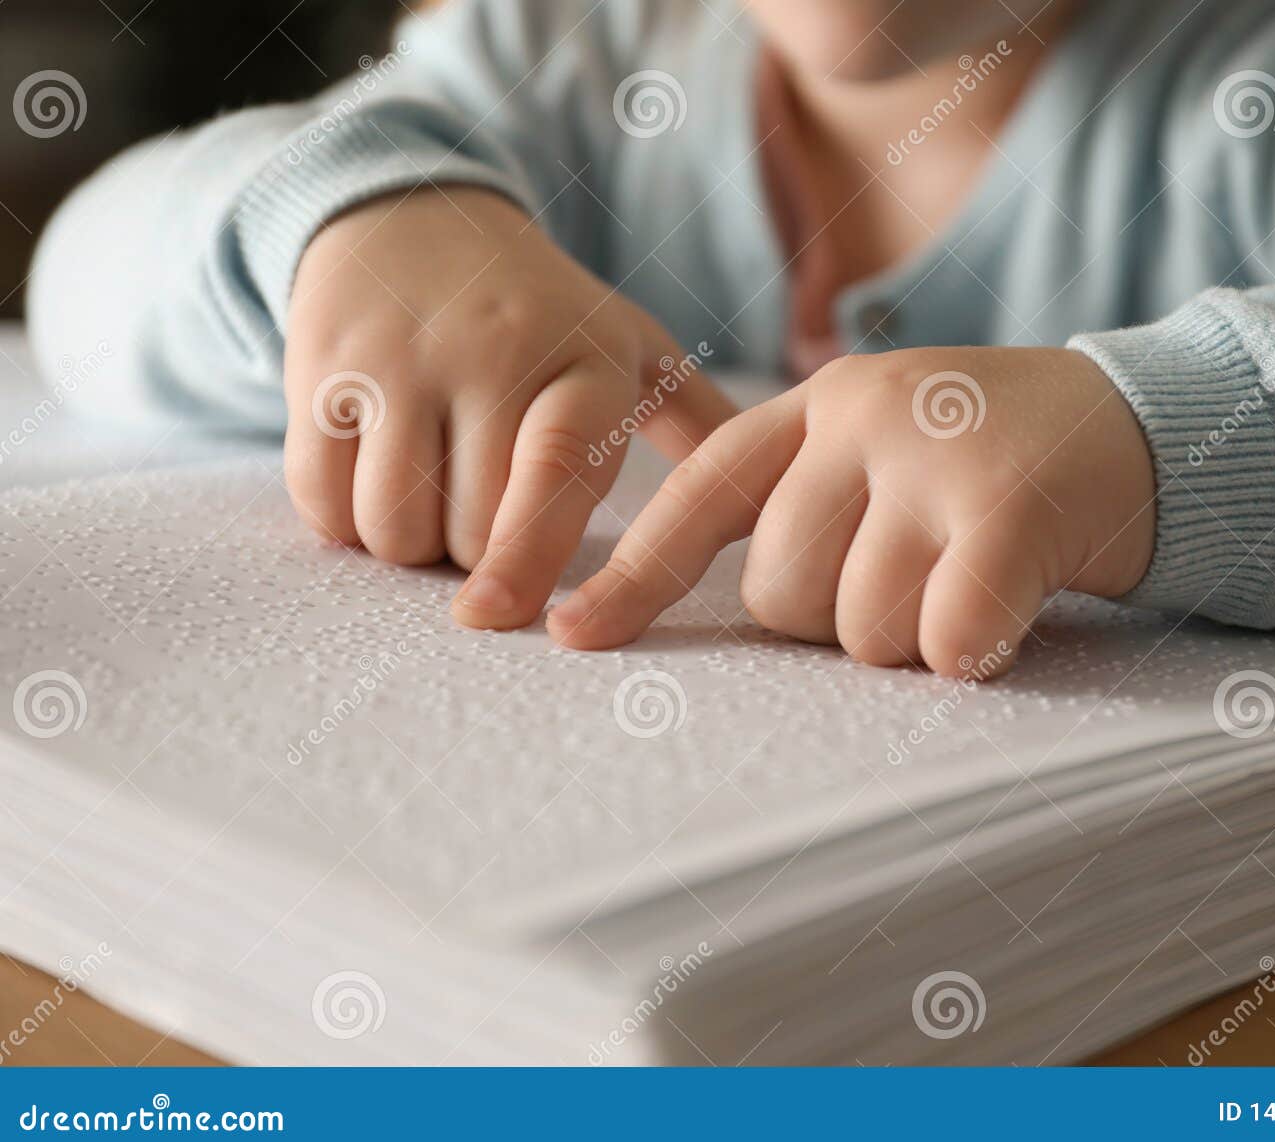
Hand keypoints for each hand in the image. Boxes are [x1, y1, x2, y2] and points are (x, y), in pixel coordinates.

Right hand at [283, 187, 736, 628]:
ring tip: (437, 494)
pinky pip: (320, 498)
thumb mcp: (629, 345)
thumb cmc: (541, 313)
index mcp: (583, 358)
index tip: (506, 618)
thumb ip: (701, 423)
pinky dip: (342, 519)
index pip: (556, 465)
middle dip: (478, 557)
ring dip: (409, 542)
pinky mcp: (319, 370)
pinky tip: (373, 479)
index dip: (531, 550)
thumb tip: (782, 489)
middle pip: (469, 526)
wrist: (413, 218)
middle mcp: (490, 352)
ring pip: (392, 524)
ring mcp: (399, 358)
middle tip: (488, 516)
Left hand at [547, 348, 1156, 677]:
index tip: (569, 636)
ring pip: (863, 630)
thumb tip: (733, 615)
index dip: (637, 575)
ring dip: (916, 641)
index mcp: (819, 405)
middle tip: (918, 579)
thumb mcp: (888, 448)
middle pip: (783, 596)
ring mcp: (935, 456)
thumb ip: (811, 502)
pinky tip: (1008, 615)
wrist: (1145, 422)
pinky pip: (945, 640)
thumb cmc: (996, 464)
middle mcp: (863, 416)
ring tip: (973, 579)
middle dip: (839, 623)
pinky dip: (973, 652)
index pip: (702, 495)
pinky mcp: (1007, 508)